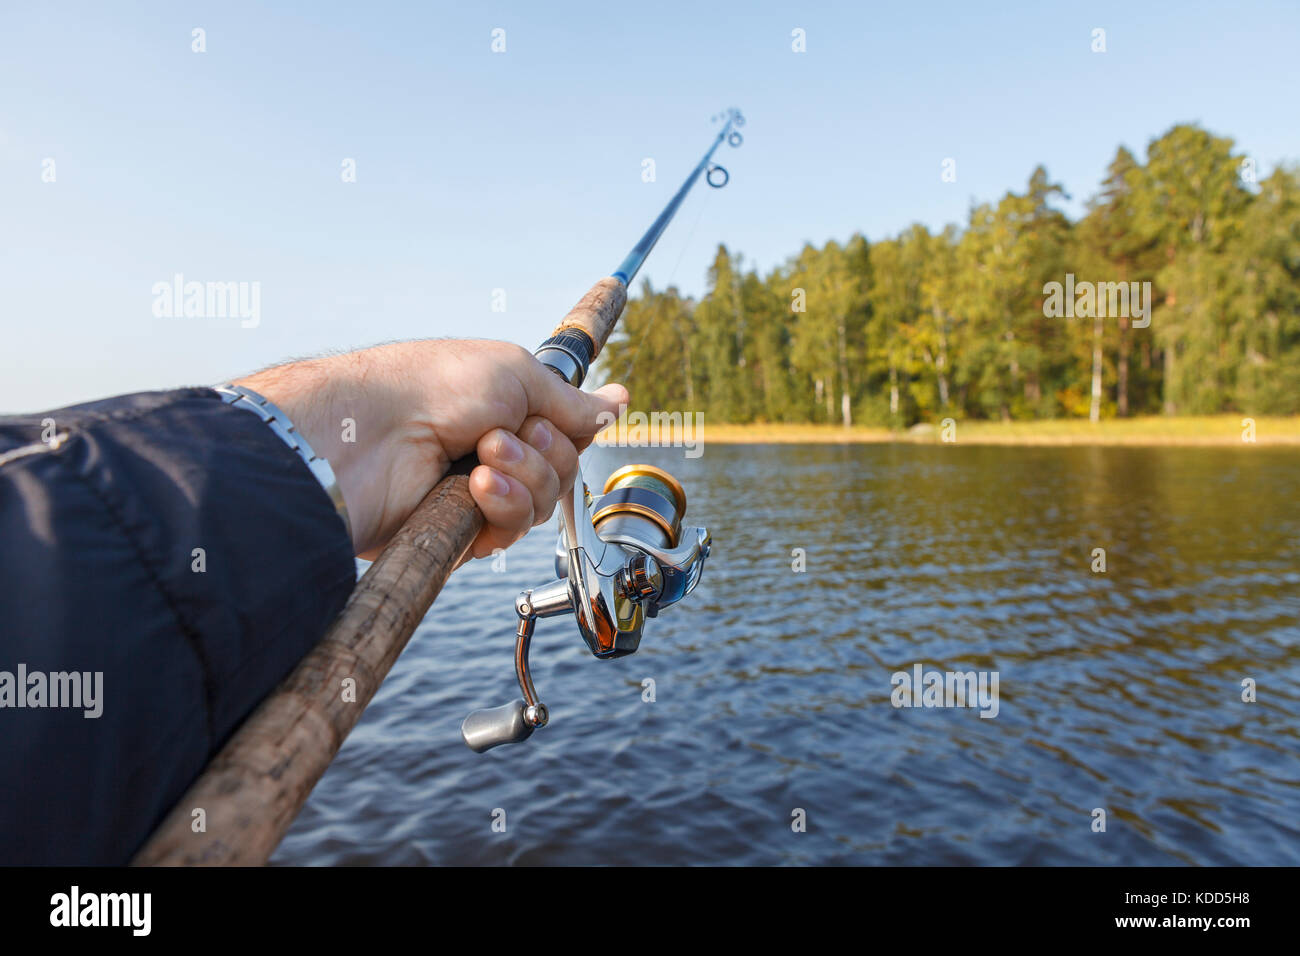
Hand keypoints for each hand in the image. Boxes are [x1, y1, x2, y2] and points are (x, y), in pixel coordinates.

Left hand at [234, 339, 626, 559]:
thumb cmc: (432, 387)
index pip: (566, 429)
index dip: (573, 426)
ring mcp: (477, 492)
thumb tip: (619, 402)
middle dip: (544, 452)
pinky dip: (503, 506)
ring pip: (542, 502)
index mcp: (504, 407)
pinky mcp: (462, 532)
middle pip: (562, 469)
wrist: (370, 434)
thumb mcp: (516, 374)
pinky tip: (475, 488)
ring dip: (523, 477)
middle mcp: (493, 450)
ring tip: (481, 458)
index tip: (575, 414)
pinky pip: (513, 531)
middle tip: (502, 434)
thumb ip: (571, 401)